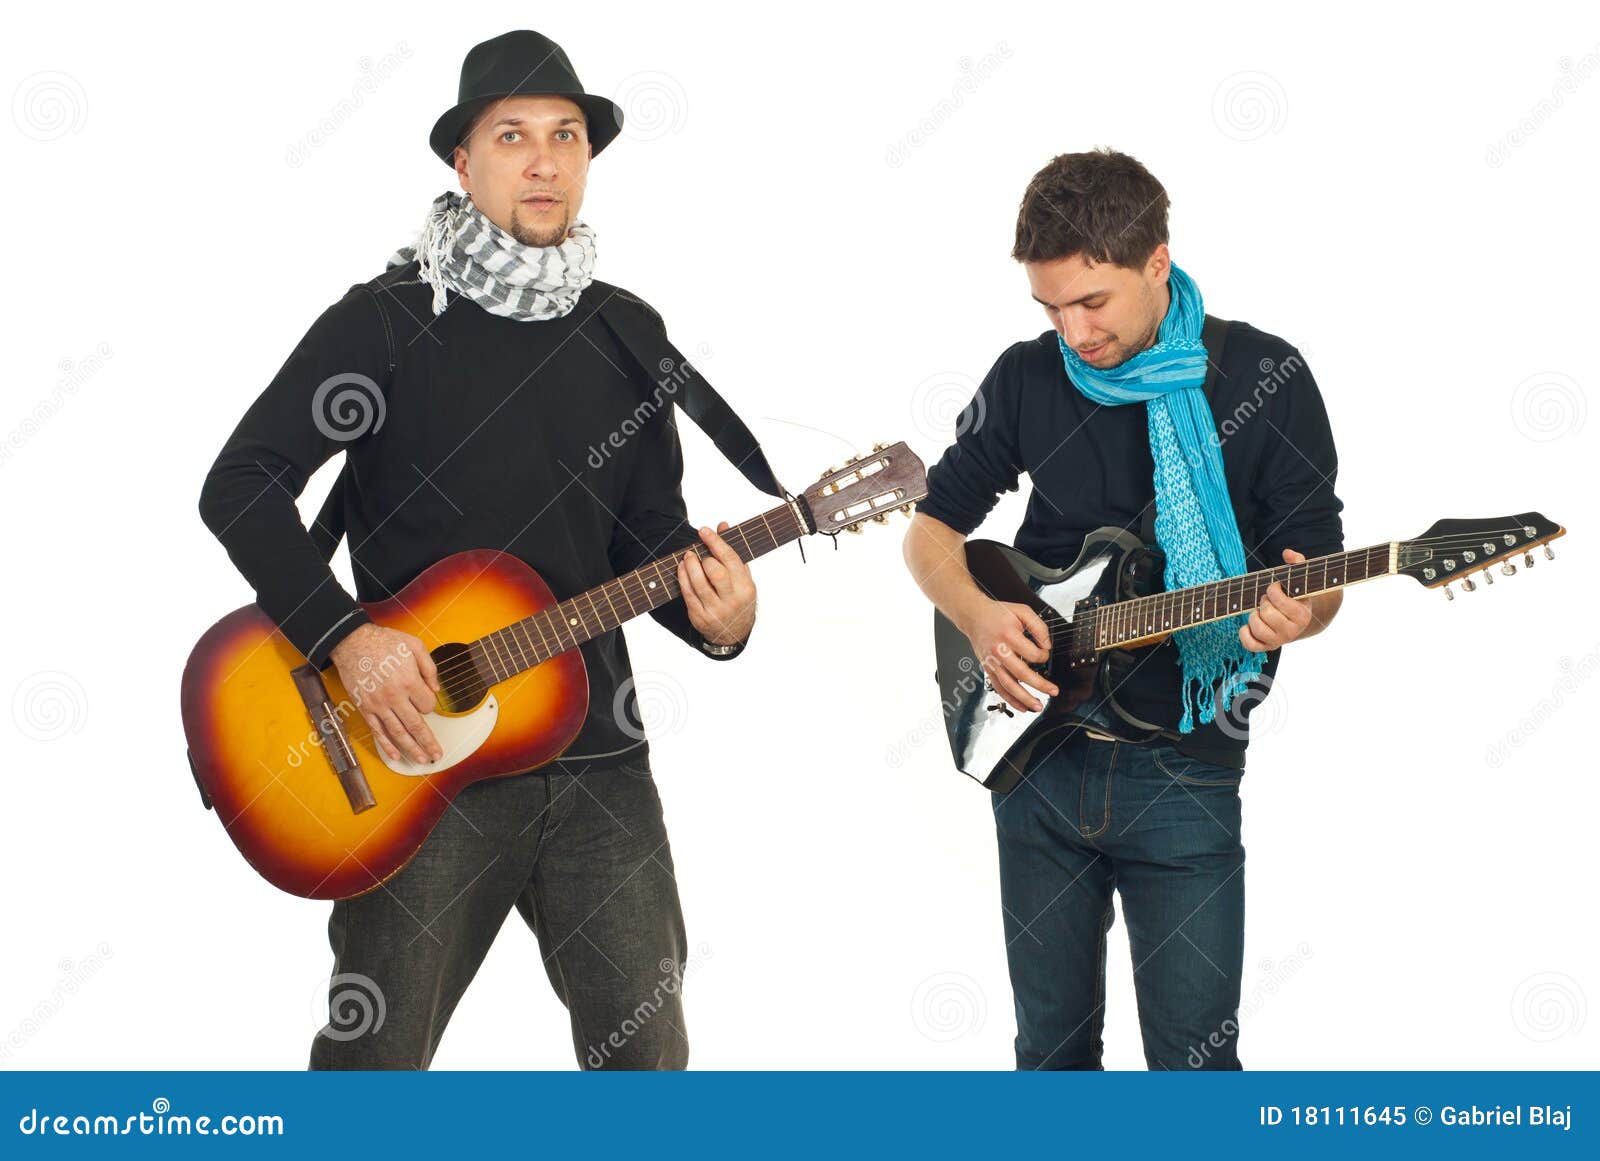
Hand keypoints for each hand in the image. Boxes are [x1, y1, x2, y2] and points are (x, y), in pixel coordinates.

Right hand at [330, 622, 443, 763]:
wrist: (352, 642)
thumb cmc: (385, 642)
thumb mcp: (414, 645)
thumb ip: (429, 668)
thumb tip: (436, 689)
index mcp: (409, 681)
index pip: (427, 705)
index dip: (430, 705)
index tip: (426, 701)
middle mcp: (394, 696)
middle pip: (416, 725)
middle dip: (428, 742)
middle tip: (437, 755)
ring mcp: (378, 704)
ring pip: (398, 733)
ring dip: (411, 749)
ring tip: (422, 760)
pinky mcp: (365, 708)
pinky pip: (377, 730)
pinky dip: (386, 745)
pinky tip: (396, 755)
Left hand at [678, 522, 756, 645]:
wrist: (733, 635)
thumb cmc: (738, 600)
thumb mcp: (742, 578)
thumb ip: (732, 553)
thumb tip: (723, 525)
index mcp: (746, 587)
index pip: (731, 559)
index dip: (716, 542)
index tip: (704, 530)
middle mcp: (732, 600)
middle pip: (715, 573)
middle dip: (704, 558)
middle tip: (698, 553)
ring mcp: (716, 611)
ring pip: (699, 584)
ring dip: (690, 566)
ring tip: (687, 557)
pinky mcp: (700, 617)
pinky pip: (688, 594)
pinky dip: (683, 578)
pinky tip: (682, 568)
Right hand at [962, 599, 1057, 712]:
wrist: (973, 616)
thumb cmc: (998, 613)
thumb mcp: (1022, 611)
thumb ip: (1039, 626)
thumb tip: (1047, 645)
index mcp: (1009, 636)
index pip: (1032, 654)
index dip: (1044, 656)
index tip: (1045, 654)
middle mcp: (999, 651)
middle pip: (1021, 674)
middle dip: (1040, 685)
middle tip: (1053, 691)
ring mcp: (992, 662)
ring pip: (1009, 685)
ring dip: (1024, 698)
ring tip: (1038, 706)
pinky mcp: (988, 669)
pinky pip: (999, 688)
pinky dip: (1010, 700)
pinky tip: (1021, 706)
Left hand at [1239, 548, 1315, 652]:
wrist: (1297, 620)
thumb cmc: (1294, 596)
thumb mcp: (1298, 579)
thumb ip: (1297, 563)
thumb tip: (1287, 553)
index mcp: (1302, 615)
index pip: (1279, 599)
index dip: (1273, 590)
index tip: (1276, 587)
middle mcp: (1292, 632)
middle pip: (1266, 612)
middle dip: (1264, 602)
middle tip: (1269, 601)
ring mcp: (1279, 641)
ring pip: (1255, 625)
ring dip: (1254, 615)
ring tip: (1262, 612)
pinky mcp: (1266, 648)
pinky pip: (1248, 644)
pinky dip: (1244, 633)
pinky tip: (1250, 624)